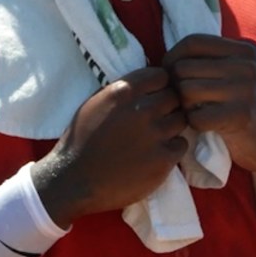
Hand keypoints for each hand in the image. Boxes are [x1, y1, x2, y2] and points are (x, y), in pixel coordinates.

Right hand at [31, 67, 188, 227]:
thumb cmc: (81, 141)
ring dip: (171, 126)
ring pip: (181, 119)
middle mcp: (142, 109)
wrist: (74, 181)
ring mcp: (155, 134)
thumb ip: (123, 91)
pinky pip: (181, 144)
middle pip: (174, 97)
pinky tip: (157, 154)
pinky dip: (172, 148)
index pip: (161, 76)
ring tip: (155, 137)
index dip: (159, 86)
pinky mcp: (163, 159)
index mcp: (124, 91)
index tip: (154, 96)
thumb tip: (148, 83)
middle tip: (156, 120)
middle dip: (167, 106)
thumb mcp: (95, 103)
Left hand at [163, 34, 255, 174]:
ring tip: (197, 112)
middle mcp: (246, 66)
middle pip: (184, 68)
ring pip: (186, 91)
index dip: (173, 57)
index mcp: (243, 51)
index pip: (193, 42)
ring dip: (184, 106)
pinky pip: (196, 117)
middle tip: (186, 101)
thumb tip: (165, 60)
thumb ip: (209, 62)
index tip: (171, 75)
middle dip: (177, 87)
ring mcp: (245, 90)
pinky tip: (206, 126)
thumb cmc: (243, 106)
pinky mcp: (241, 115)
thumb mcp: (235, 74)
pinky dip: (194, 124)